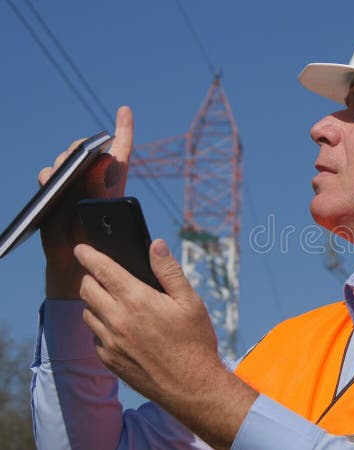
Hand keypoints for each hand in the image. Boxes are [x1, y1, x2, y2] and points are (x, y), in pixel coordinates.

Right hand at [39, 106, 133, 298]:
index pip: (121, 150)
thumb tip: (99, 160)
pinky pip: (48, 175)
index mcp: (114, 181)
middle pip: (87, 149)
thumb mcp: (104, 213)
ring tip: (66, 169)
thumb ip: (100, 188)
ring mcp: (72, 184)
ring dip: (65, 160)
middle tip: (83, 152)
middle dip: (84, 146)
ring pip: (66, 159)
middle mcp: (92, 178)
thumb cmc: (100, 242)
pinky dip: (49, 175)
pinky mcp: (54, 193)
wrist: (78, 264)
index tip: (125, 109)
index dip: (123, 129)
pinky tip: (50, 180)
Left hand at [74, 239, 257, 447]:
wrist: (191, 386)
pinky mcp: (108, 360)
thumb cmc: (195, 342)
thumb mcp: (190, 301)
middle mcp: (117, 319)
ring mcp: (110, 342)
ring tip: (116, 301)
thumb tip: (156, 245)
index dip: (88, 255)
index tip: (81, 249)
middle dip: (91, 276)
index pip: (102, 269)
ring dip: (96, 302)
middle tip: (103, 274)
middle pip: (86, 289)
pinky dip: (102, 326)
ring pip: (87, 312)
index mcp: (137, 300)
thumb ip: (169, 271)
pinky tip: (122, 327)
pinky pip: (95, 336)